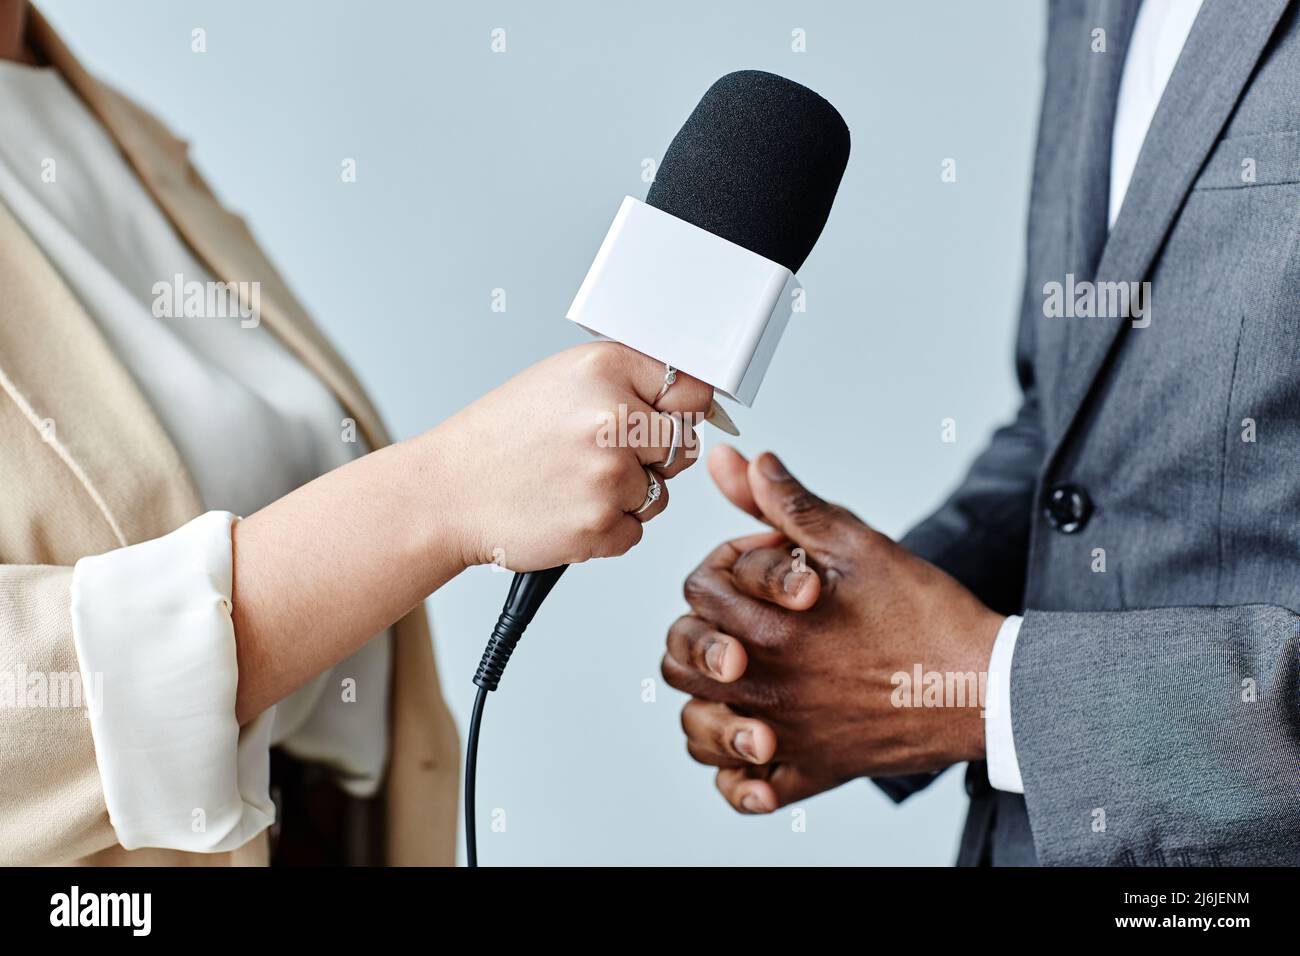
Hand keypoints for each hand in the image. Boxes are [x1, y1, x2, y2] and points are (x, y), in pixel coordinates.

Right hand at [232, 341, 708, 722]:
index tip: (665, 418)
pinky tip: (566, 510)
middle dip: (651, 456)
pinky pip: (635, 531)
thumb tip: (691, 396)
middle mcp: (612, 417)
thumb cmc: (498, 440)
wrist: (444, 494)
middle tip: (597, 456)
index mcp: (605, 369)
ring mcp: (609, 474)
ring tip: (570, 483)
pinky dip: (607, 529)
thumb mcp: (560, 382)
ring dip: (627, 496)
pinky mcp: (601, 525)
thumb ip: (626, 383)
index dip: (679, 408)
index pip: (690, 388)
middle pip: (682, 443)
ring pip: (660, 492)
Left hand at [661, 447, 1002, 813]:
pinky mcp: (813, 774)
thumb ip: (788, 504)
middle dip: (701, 629)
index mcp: (772, 629)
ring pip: (697, 729)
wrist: (987, 686)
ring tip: (740, 676)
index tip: (767, 569)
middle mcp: (768, 688)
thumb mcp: (857, 543)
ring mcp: (787, 737)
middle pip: (679, 661)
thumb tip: (740, 460)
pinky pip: (746, 793)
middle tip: (740, 620)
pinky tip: (755, 744)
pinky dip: (738, 775)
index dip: (725, 567)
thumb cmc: (926, 613)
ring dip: (707, 695)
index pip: (698, 593)